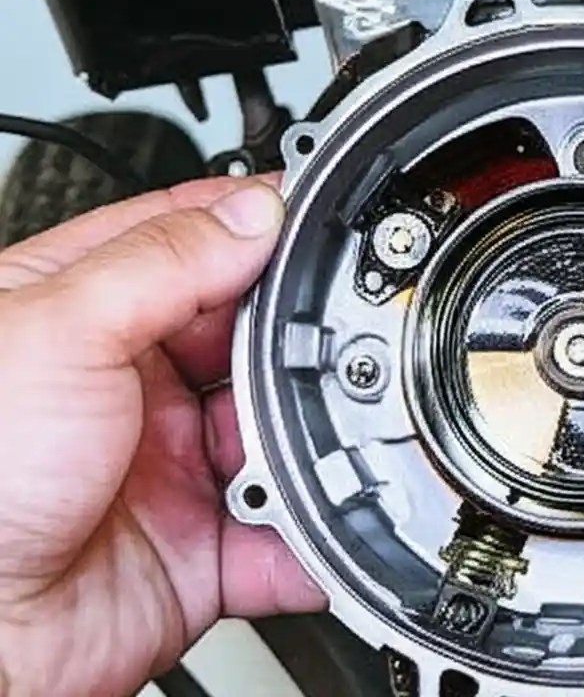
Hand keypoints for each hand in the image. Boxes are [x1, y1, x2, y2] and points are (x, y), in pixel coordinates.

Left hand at [0, 179, 324, 695]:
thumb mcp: (60, 331)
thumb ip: (166, 264)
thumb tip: (254, 214)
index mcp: (86, 317)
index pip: (194, 248)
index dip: (261, 233)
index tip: (326, 223)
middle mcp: (135, 390)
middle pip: (256, 345)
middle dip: (305, 346)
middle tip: (342, 343)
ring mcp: (173, 469)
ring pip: (284, 438)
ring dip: (320, 441)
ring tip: (338, 435)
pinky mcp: (203, 549)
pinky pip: (285, 538)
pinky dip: (319, 539)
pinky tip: (331, 521)